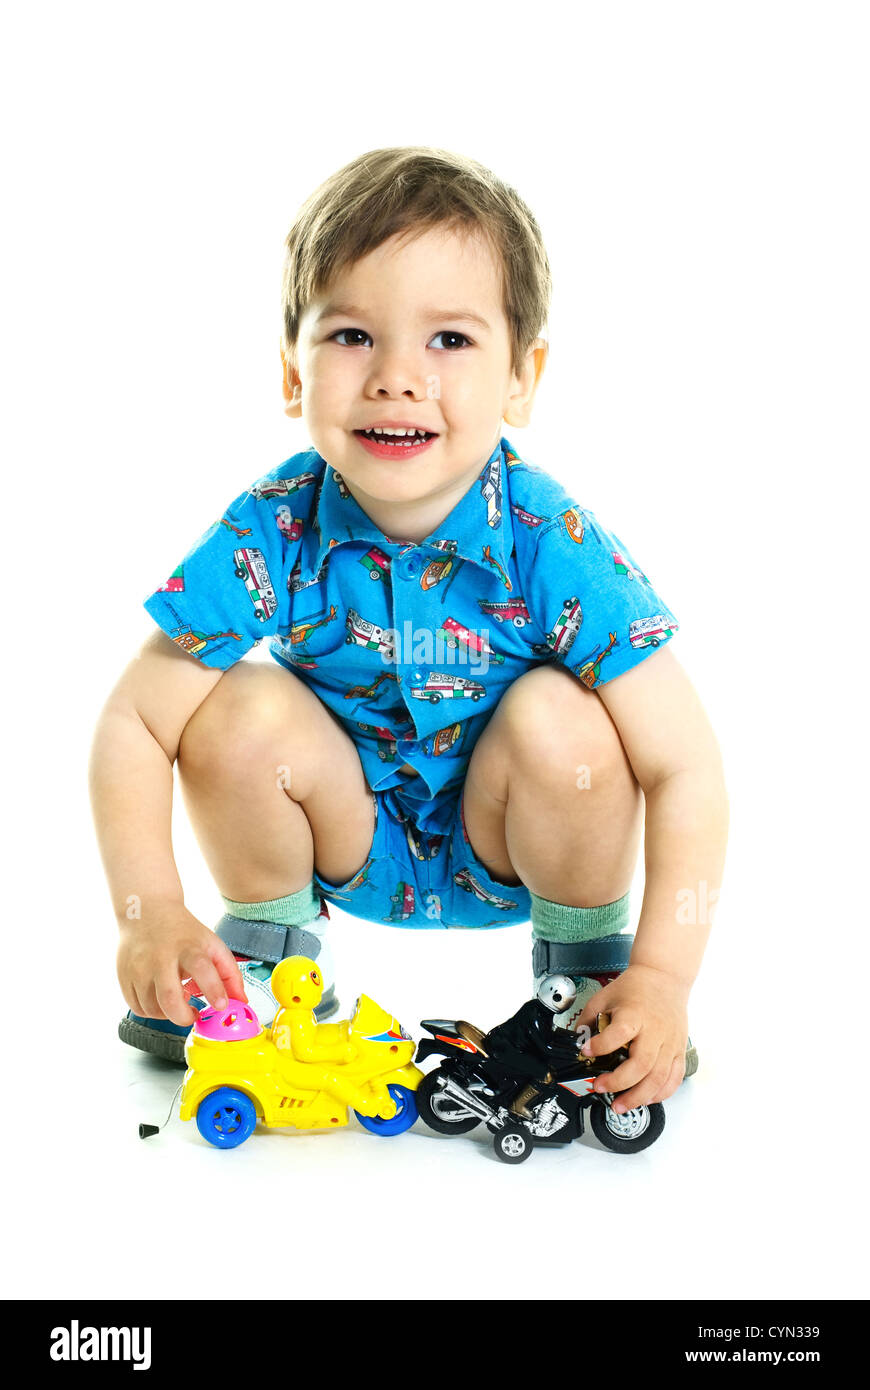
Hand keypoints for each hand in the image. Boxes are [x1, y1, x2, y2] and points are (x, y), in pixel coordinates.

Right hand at [117, 900, 247, 1025]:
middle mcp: (160, 957)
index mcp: (187, 946)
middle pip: (169, 998)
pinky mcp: (123, 975)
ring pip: (152, 1008)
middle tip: (193, 1014)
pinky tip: (161, 998)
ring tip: (178, 999)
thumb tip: (241, 1002)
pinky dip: (152, 1011)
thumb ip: (230, 974)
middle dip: (184, 1016)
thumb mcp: (212, 945)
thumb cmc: (183, 932)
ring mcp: (138, 968)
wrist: (146, 912)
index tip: (221, 1005)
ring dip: (168, 1014)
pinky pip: (137, 1008)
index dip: (213, 989)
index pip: (201, 968)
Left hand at [575, 963, 689, 1113]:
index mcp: (635, 1014)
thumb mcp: (605, 996)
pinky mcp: (678, 1049)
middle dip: (619, 1083)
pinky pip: (674, 1078)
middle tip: (600, 1089)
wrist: (665, 977)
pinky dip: (661, 1093)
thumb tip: (577, 1042)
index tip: (585, 1051)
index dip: (600, 1046)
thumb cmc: (636, 987)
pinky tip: (646, 1099)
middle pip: (641, 1064)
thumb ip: (589, 1019)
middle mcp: (655, 1030)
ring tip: (620, 1105)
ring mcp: (670, 1042)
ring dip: (639, 1097)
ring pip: (659, 1077)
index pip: (618, 1034)